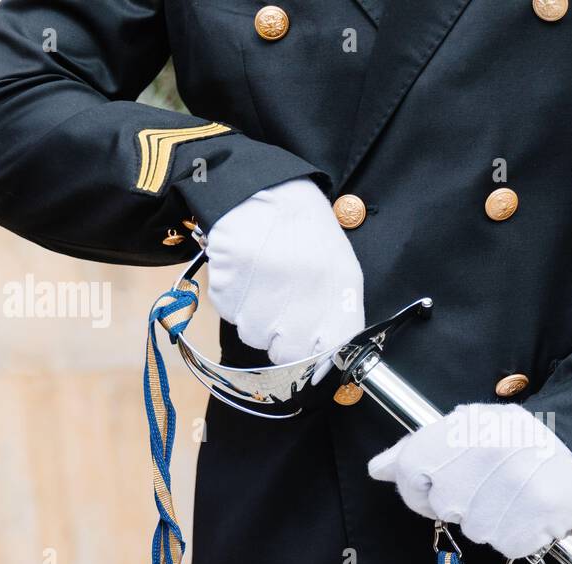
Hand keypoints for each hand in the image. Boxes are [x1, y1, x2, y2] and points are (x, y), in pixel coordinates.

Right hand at [206, 178, 363, 381]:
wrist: (265, 194)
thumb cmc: (307, 235)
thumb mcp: (341, 275)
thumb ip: (338, 321)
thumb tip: (327, 360)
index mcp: (335, 309)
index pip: (326, 362)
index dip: (315, 360)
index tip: (309, 348)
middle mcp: (299, 316)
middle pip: (285, 358)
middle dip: (281, 341)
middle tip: (282, 307)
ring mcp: (261, 308)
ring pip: (253, 337)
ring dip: (256, 317)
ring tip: (266, 281)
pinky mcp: (229, 296)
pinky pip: (230, 314)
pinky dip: (235, 300)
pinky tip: (248, 272)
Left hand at [368, 403, 571, 558]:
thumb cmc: (523, 439)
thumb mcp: (470, 425)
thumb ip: (419, 447)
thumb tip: (378, 469)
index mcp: (466, 429)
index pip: (411, 469)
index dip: (417, 484)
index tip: (434, 483)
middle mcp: (486, 460)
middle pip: (441, 505)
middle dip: (459, 500)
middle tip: (489, 482)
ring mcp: (509, 495)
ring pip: (472, 529)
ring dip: (488, 519)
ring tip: (513, 493)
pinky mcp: (529, 526)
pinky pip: (503, 544)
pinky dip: (513, 534)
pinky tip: (527, 510)